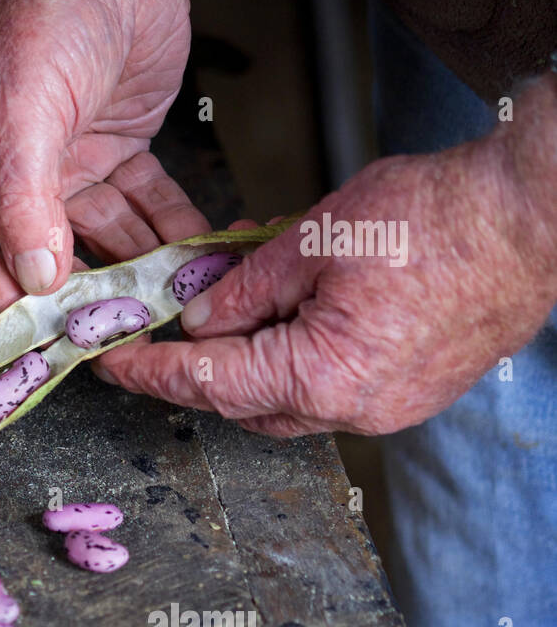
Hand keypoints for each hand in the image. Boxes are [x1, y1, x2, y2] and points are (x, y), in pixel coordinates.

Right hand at [0, 0, 204, 312]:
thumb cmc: (49, 10)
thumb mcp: (25, 106)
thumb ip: (23, 196)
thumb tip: (32, 277)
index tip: (35, 330)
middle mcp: (3, 170)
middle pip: (33, 249)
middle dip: (74, 287)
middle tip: (105, 326)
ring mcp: (62, 167)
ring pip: (94, 235)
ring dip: (128, 267)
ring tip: (160, 301)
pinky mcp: (114, 155)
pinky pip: (140, 207)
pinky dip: (165, 232)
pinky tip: (191, 261)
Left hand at [92, 76, 556, 435]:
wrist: (532, 216)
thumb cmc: (437, 218)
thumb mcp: (313, 239)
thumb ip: (244, 287)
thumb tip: (200, 320)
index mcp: (323, 376)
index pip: (209, 385)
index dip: (152, 373)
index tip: (112, 363)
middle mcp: (355, 409)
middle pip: (243, 406)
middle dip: (194, 376)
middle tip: (155, 340)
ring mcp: (388, 408)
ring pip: (285, 405)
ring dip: (243, 372)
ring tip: (217, 323)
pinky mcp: (410, 394)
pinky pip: (328, 394)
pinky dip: (290, 368)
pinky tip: (279, 326)